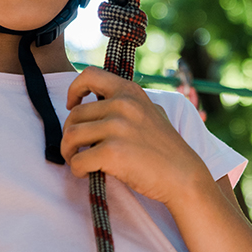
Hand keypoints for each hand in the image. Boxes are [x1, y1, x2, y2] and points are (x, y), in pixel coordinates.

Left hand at [62, 67, 210, 208]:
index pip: (89, 75)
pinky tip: (87, 173)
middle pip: (75, 115)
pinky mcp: (112, 152)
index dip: (74, 90)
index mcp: (130, 92)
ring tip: (79, 161)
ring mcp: (117, 128)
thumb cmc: (165, 148)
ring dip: (69, 152)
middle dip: (70, 134)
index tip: (72, 105)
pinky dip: (77, 169)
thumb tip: (98, 101)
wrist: (183, 175)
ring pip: (71, 136)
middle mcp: (122, 105)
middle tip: (76, 148)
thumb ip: (127, 103)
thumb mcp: (150, 112)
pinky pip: (78, 160)